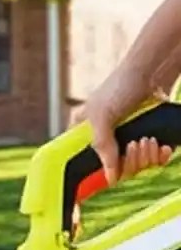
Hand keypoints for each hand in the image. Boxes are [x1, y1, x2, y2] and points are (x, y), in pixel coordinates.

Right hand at [71, 66, 171, 186]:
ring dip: (147, 156)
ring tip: (150, 139)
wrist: (152, 71)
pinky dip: (161, 156)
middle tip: (136, 143)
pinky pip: (154, 160)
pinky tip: (163, 146)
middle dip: (131, 160)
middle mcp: (108, 141)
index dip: (102, 172)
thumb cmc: (120, 86)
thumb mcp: (102, 115)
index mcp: (87, 135)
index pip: (89, 166)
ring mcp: (129, 141)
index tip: (114, 173)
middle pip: (117, 169)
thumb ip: (102, 145)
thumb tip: (110, 177)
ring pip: (137, 166)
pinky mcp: (148, 140)